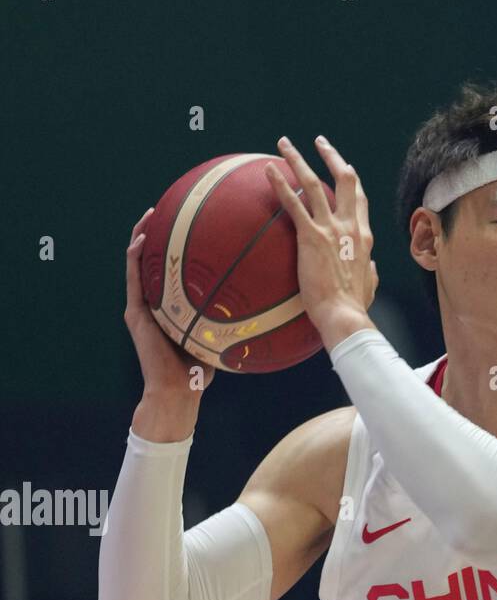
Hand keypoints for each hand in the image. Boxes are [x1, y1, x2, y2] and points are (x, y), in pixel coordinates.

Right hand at [124, 210, 213, 399]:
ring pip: (137, 263)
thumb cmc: (201, 372)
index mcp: (170, 308)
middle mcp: (154, 304)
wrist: (178, 391)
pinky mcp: (134, 313)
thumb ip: (229, 320)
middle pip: (153, 261)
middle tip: (170, 208)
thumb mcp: (218, 338)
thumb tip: (260, 307)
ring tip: (151, 213)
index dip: (178, 249)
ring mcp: (141, 307)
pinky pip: (133, 278)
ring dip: (141, 237)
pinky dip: (135, 256)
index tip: (192, 227)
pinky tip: (142, 238)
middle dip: (159, 234)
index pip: (172, 272)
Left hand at [266, 135, 379, 349]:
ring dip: (298, 160)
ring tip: (284, 144)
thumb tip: (372, 267)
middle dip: (331, 156)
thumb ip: (370, 273)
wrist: (344, 317)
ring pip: (314, 184)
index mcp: (363, 238)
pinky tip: (268, 170)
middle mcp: (350, 227)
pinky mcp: (311, 237)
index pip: (359, 200)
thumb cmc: (354, 308)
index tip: (344, 166)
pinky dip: (280, 184)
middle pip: (345, 180)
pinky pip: (293, 203)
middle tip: (319, 141)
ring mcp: (331, 229)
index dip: (351, 179)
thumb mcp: (369, 287)